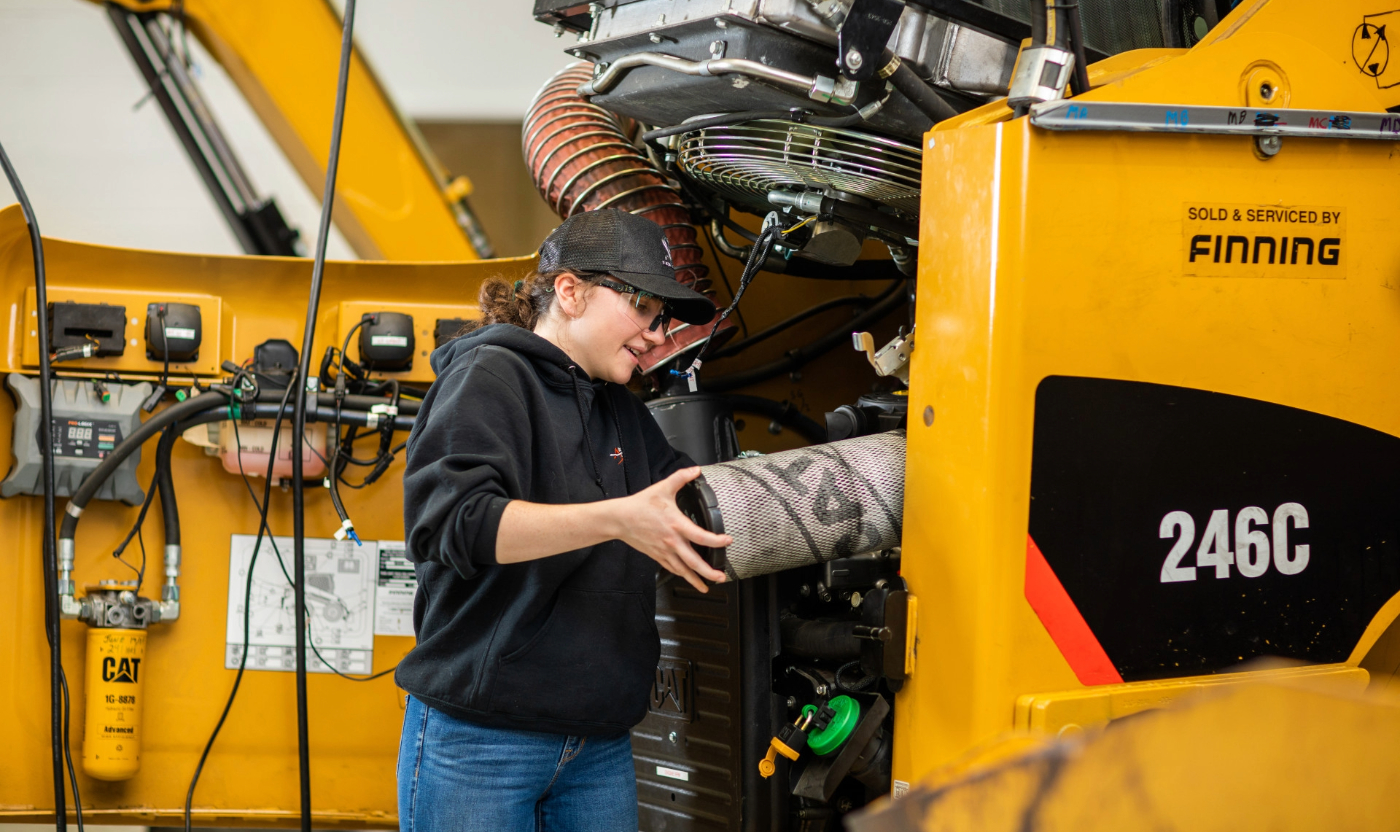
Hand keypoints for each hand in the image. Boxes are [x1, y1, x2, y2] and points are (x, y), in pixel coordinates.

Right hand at [613, 467, 731, 591]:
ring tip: (708, 586)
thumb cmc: (640, 505)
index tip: (727, 541)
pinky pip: (673, 568)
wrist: (620, 519)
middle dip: (709, 572)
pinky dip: (683, 575)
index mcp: (676, 524)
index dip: (716, 541)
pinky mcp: (657, 556)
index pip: (700, 536)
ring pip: (683, 570)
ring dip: (696, 579)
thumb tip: (695, 470)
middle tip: (721, 577)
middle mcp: (672, 541)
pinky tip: (689, 578)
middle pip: (693, 561)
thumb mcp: (662, 488)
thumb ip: (681, 477)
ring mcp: (664, 551)